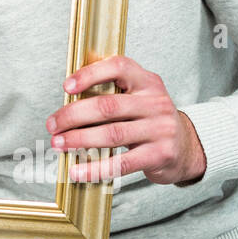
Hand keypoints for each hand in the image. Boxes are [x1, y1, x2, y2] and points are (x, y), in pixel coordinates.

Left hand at [45, 55, 206, 184]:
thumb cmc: (149, 120)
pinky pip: (122, 163)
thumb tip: (67, 103)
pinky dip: (96, 168)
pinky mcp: (160, 155)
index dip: (90, 74)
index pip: (118, 67)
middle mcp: (156, 102)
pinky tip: (78, 171)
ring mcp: (160, 129)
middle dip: (73, 115)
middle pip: (107, 106)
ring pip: (112, 134)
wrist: (186, 148)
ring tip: (58, 144)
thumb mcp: (138, 98)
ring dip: (79, 140)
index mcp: (147, 82)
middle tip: (52, 125)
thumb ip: (111, 94)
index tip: (66, 87)